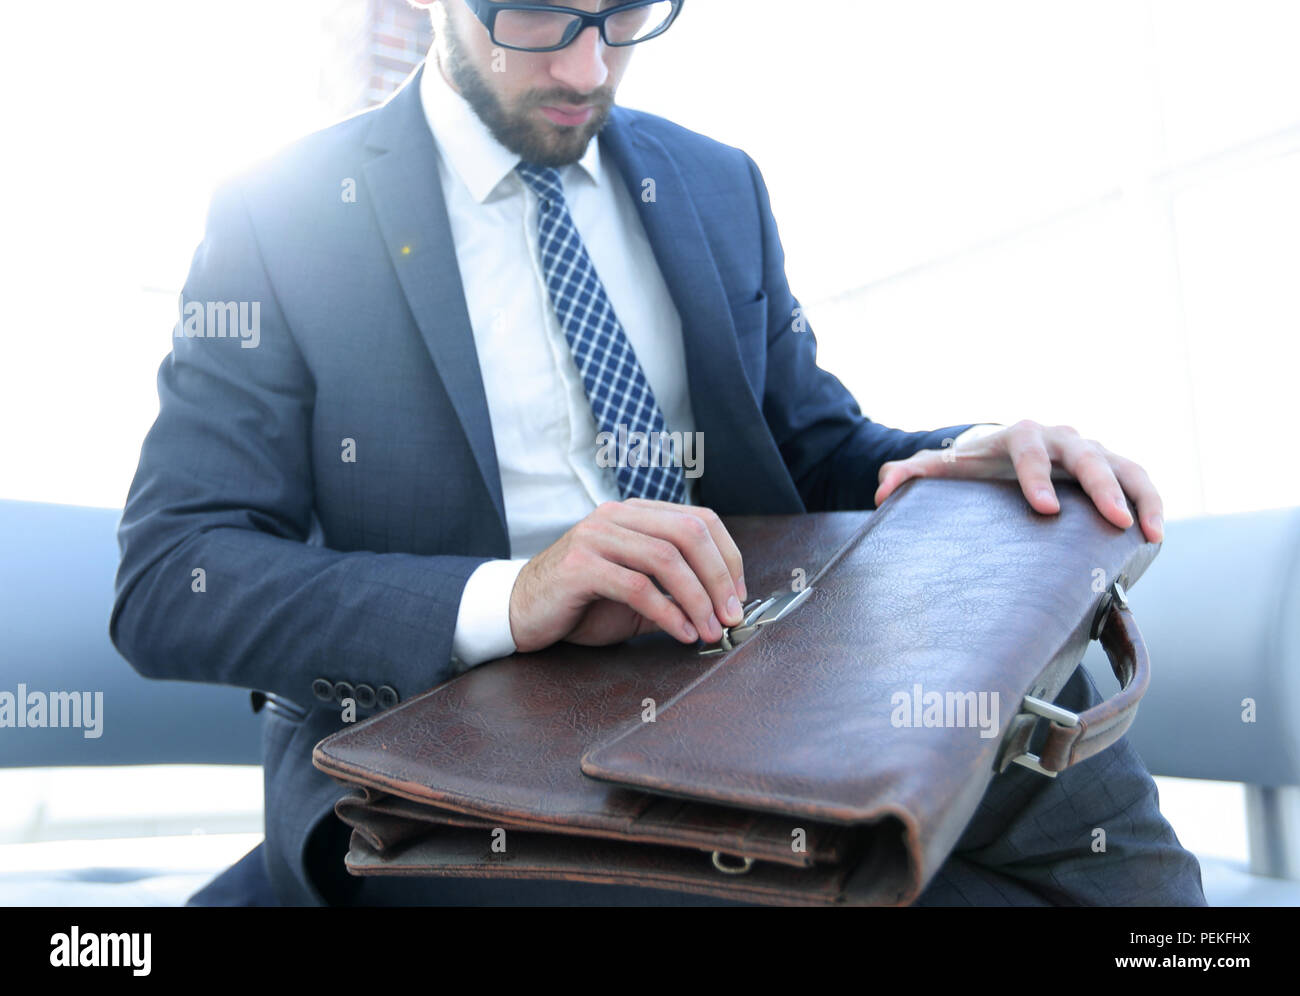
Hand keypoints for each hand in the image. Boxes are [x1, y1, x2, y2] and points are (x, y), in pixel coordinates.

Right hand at [508, 498, 748, 652]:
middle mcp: (617, 516)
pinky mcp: (579, 566)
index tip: (739, 595)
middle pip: (688, 533)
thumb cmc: (582, 604)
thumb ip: (675, 593)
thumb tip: (724, 609)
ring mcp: (596, 536)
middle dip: (719, 577)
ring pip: (666, 558)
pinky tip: (681, 633)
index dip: (728, 557)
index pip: (700, 520)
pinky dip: (666, 612)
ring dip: (697, 599)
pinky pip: (636, 586)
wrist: (522, 612)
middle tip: (731, 615)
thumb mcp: (639, 594)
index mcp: (636, 514)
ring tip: (710, 630)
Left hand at [873, 420, 1163, 542]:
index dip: (1036, 477)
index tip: (1044, 508)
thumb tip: (880, 490)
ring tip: (1150, 532)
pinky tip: (1155, 535)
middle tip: (1113, 519)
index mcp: (1016, 435)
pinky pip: (1141, 479)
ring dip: (1139, 496)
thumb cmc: (971, 466)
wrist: (1003, 452)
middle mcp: (1059, 438)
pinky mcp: (1112, 469)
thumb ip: (907, 474)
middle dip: (1100, 486)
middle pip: (1084, 454)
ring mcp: (1089, 451)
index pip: (1028, 450)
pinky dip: (1152, 503)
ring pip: (1123, 464)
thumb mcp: (941, 469)